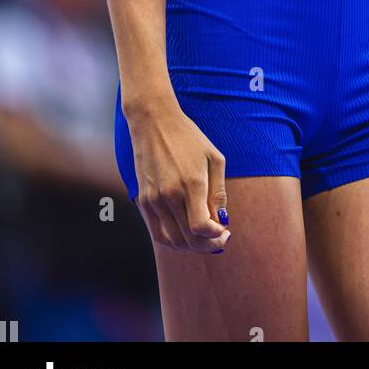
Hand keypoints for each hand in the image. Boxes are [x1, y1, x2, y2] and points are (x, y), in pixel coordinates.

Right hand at [126, 98, 230, 254]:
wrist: (154, 122)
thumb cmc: (189, 138)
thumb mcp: (214, 159)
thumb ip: (218, 193)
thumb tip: (221, 221)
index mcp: (191, 183)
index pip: (201, 227)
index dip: (216, 236)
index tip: (225, 230)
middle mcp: (169, 195)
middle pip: (189, 238)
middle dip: (208, 245)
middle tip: (220, 239)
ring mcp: (153, 200)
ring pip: (173, 241)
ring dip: (192, 246)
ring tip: (205, 238)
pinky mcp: (143, 201)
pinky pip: (157, 234)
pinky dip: (174, 241)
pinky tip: (187, 235)